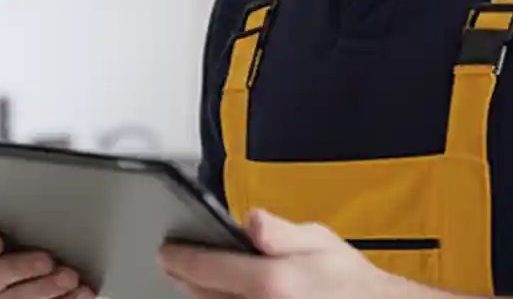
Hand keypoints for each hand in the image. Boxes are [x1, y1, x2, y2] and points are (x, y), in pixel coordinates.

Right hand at [0, 228, 95, 298]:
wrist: (69, 274)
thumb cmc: (52, 242)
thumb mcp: (41, 227)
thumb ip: (34, 221)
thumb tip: (54, 199)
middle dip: (21, 268)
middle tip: (47, 261)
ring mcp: (8, 297)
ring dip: (45, 289)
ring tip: (70, 278)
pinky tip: (82, 292)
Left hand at [159, 209, 427, 297]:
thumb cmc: (346, 280)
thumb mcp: (319, 241)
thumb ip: (280, 232)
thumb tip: (252, 221)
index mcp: (271, 283)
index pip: (207, 268)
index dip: (180, 257)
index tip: (166, 250)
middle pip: (202, 296)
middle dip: (186, 278)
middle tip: (174, 263)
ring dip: (201, 297)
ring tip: (196, 282)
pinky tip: (219, 295)